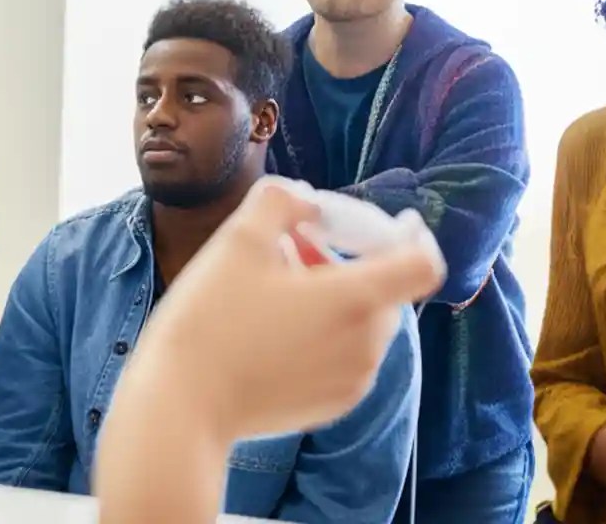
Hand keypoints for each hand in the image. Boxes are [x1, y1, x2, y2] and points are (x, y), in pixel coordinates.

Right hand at [145, 179, 442, 437]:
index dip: (414, 237)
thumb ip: (282, 200)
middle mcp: (366, 345)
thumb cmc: (210, 319)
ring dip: (335, 297)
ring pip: (363, 323)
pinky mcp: (331, 406)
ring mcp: (352, 381)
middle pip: (384, 289)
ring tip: (274, 289)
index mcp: (354, 300)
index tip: (395, 223)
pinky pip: (345, 356)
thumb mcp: (238, 239)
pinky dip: (325, 333)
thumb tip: (307, 199)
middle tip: (293, 248)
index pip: (423, 264)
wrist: (182, 404)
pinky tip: (273, 329)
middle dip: (348, 261)